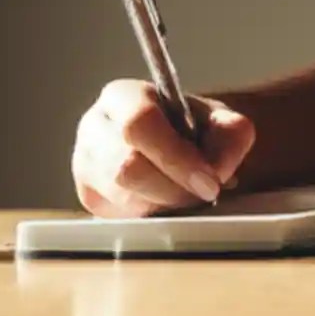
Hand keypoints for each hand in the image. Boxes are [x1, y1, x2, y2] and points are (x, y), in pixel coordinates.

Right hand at [73, 80, 255, 217]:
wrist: (169, 140)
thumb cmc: (188, 127)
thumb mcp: (217, 119)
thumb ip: (230, 134)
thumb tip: (218, 168)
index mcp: (122, 97)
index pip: (139, 124)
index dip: (177, 158)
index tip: (209, 182)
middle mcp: (94, 127)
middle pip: (126, 169)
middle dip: (174, 189)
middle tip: (204, 194)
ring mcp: (84, 164)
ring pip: (123, 199)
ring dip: (166, 205)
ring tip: (187, 195)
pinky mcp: (88, 197)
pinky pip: (121, 218)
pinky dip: (152, 216)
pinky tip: (165, 201)